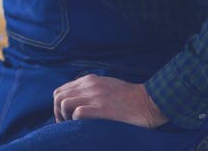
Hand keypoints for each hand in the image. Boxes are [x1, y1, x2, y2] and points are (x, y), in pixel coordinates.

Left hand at [53, 74, 167, 128]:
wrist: (150, 101)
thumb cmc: (130, 98)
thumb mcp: (107, 86)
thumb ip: (91, 89)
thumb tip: (77, 102)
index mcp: (89, 80)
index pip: (61, 90)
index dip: (58, 105)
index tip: (63, 118)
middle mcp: (89, 85)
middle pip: (58, 96)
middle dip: (57, 112)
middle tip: (64, 125)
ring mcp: (95, 96)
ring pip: (64, 103)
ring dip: (64, 117)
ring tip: (72, 127)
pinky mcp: (102, 108)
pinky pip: (77, 113)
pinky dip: (75, 121)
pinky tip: (83, 126)